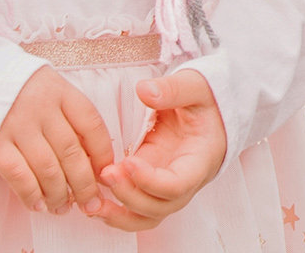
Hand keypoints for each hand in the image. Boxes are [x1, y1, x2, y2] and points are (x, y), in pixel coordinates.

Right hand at [0, 67, 116, 215]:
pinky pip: (19, 175)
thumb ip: (72, 122)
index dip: (103, 154)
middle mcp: (41, 108)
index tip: (106, 175)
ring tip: (63, 208)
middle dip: (85, 184)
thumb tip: (96, 165)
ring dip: (59, 194)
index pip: (91, 125)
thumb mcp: (53, 95)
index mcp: (61, 92)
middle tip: (91, 205)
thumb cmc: (26, 96)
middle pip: (71, 152)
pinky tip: (39, 205)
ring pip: (47, 168)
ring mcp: (17, 126)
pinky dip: (31, 194)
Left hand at [92, 70, 228, 230]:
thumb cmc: (206, 100)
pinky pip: (134, 209)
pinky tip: (94, 202)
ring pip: (145, 217)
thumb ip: (173, 89)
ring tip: (93, 203)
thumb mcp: (195, 87)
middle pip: (159, 207)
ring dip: (119, 215)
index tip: (129, 162)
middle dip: (130, 196)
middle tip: (107, 173)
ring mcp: (166, 187)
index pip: (177, 186)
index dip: (151, 181)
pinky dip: (115, 212)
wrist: (211, 110)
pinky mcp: (149, 184)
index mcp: (200, 160)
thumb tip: (144, 91)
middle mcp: (185, 182)